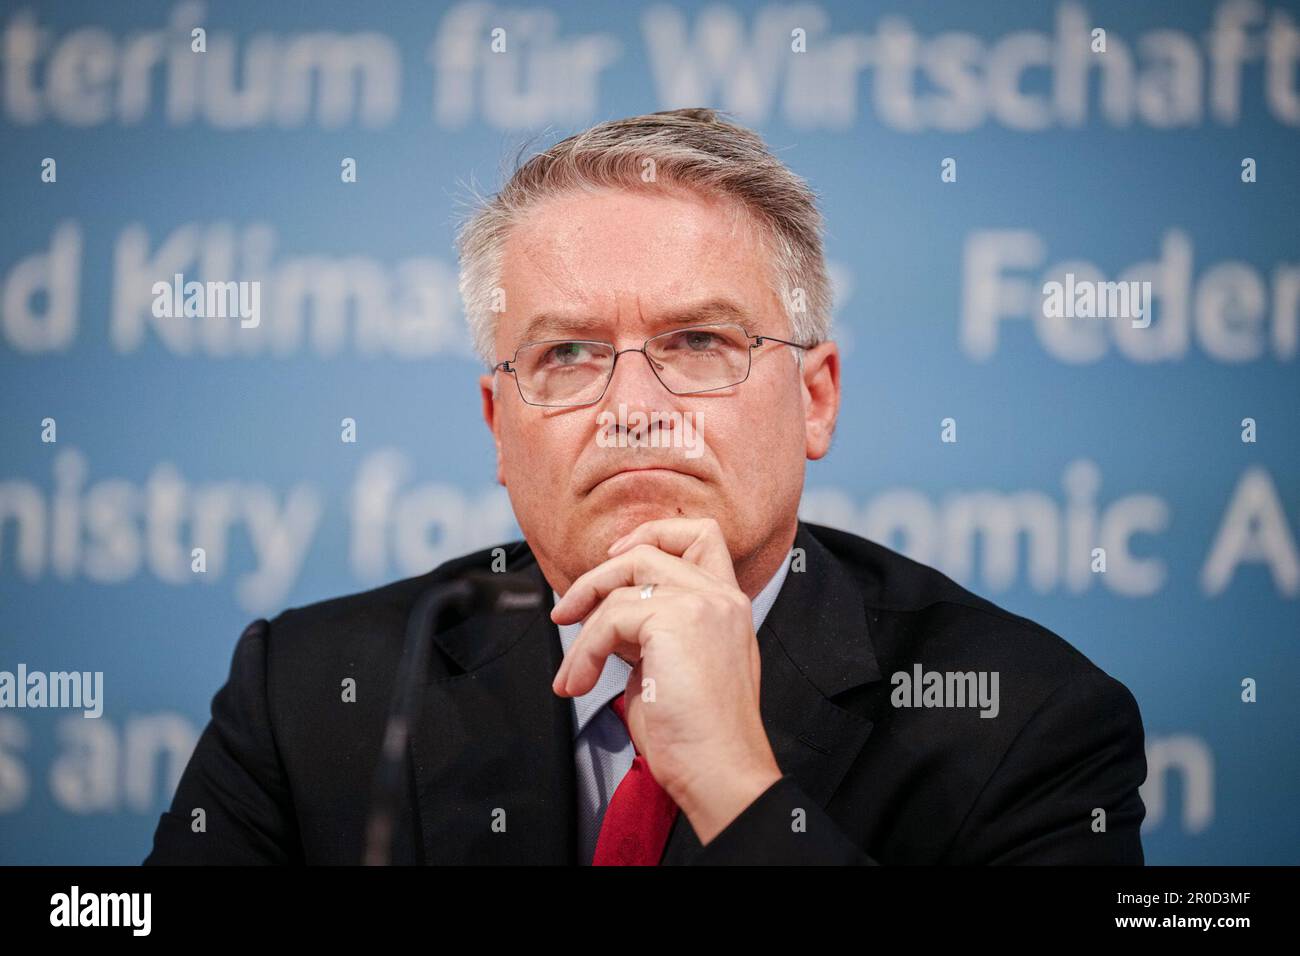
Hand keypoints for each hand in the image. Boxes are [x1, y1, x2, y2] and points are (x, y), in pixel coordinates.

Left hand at [550, 517, 782, 844]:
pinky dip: (584, 650)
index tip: (616, 561)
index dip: (653, 536)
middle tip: (567, 612)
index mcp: (727, 606)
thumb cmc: (695, 737)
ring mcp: (703, 605)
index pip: (702, 536)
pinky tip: (581, 683)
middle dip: (598, 575)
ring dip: (583, 628)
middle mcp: (721, 598)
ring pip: (623, 578)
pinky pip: (609, 617)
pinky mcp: (678, 620)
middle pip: (651, 547)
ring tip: (573, 672)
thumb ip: (649, 633)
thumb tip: (605, 621)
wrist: (719, 772)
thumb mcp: (670, 667)